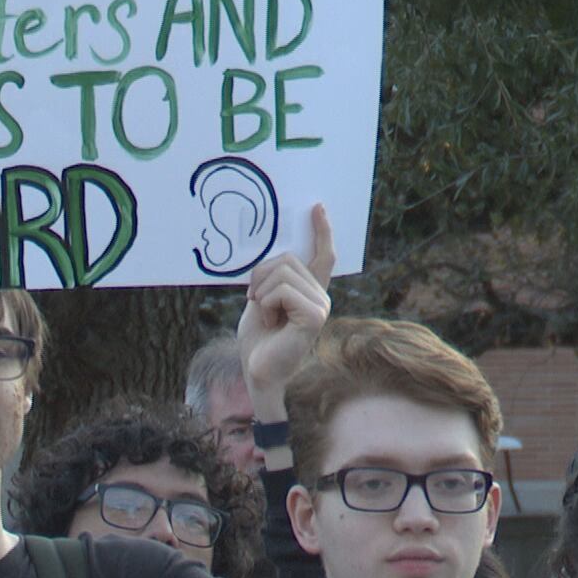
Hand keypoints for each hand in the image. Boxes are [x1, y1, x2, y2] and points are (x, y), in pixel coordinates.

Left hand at [237, 203, 334, 400]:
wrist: (257, 370)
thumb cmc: (258, 338)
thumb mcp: (262, 299)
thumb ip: (272, 278)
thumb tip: (274, 254)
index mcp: (309, 291)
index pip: (322, 256)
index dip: (321, 231)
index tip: (317, 207)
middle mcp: (321, 296)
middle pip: (287, 259)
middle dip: (260, 276)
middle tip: (256, 302)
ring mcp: (321, 306)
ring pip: (282, 272)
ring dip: (261, 293)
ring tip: (266, 316)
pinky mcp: (315, 316)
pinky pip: (282, 290)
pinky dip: (266, 304)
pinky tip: (270, 322)